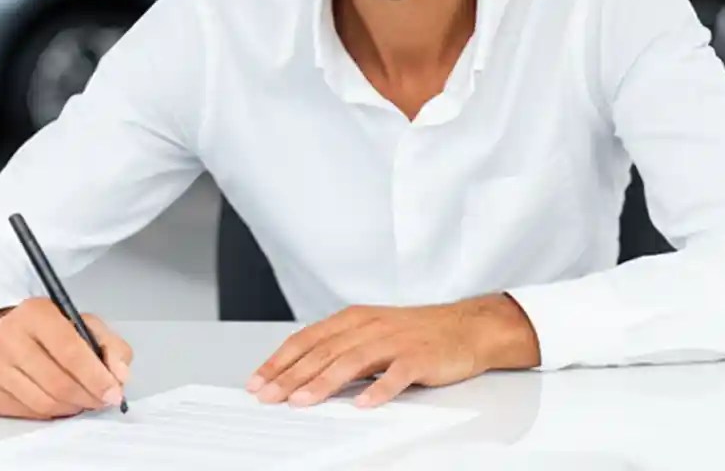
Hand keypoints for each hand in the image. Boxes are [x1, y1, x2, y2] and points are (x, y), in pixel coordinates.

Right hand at [0, 298, 132, 419]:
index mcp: (35, 313)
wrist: (2, 335)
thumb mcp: (84, 324)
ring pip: (43, 403)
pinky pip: (28, 413)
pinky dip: (52, 413)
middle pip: (57, 382)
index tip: (114, 393)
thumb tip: (119, 377)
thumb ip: (110, 346)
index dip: (96, 376)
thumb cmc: (49, 330)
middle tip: (103, 401)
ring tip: (84, 401)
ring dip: (72, 408)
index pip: (70, 351)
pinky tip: (60, 402)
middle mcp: (7, 338)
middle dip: (88, 397)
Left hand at [245, 293, 539, 408]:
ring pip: (352, 361)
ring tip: (302, 402)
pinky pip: (397, 375)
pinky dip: (379, 390)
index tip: (257, 382)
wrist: (467, 327)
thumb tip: (299, 377)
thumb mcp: (372, 333)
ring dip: (324, 382)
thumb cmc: (416, 334)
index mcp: (354, 319)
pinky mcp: (420, 357)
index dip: (280, 361)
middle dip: (292, 376)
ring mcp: (395, 340)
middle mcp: (370, 326)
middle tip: (269, 397)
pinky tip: (363, 405)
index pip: (307, 340)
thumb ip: (340, 349)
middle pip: (323, 352)